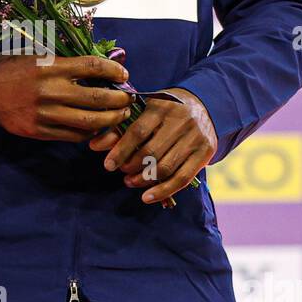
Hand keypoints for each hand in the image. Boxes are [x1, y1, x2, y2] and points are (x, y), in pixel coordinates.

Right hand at [0, 54, 132, 141]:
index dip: (114, 70)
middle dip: (119, 99)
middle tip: (127, 98)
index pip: (93, 66)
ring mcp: (45, 114)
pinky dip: (89, 132)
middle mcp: (50, 91)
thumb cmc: (12, 70)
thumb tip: (101, 66)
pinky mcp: (39, 131)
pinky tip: (95, 127)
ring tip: (118, 115)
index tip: (124, 74)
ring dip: (110, 119)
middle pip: (97, 97)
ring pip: (89, 121)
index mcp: (51, 67)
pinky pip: (72, 136)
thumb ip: (67, 62)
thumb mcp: (37, 57)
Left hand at [88, 87, 217, 204]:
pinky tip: (147, 197)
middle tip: (122, 171)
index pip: (138, 131)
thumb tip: (94, 145)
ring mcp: (195, 137)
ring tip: (131, 181)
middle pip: (151, 152)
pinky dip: (163, 191)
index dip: (121, 150)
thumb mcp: (145, 110)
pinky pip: (182, 178)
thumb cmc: (167, 109)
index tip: (108, 165)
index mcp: (162, 106)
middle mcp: (181, 120)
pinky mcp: (205, 152)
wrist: (206, 104)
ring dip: (144, 180)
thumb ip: (120, 128)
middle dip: (132, 166)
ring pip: (165, 168)